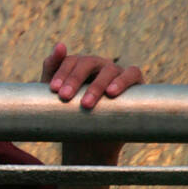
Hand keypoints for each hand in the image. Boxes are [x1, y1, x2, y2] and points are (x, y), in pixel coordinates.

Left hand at [40, 42, 144, 165]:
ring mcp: (117, 72)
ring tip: (86, 104)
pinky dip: (123, 80)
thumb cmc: (70, 114)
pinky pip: (132, 73)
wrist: (90, 143)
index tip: (53, 90)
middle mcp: (99, 66)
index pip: (71, 61)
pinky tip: (112, 93)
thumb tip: (60, 44)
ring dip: (96, 85)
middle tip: (64, 97)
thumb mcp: (55, 95)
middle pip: (88, 63)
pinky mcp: (135, 83)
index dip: (62, 73)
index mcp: (80, 66)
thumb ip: (52, 68)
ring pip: (109, 70)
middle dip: (74, 79)